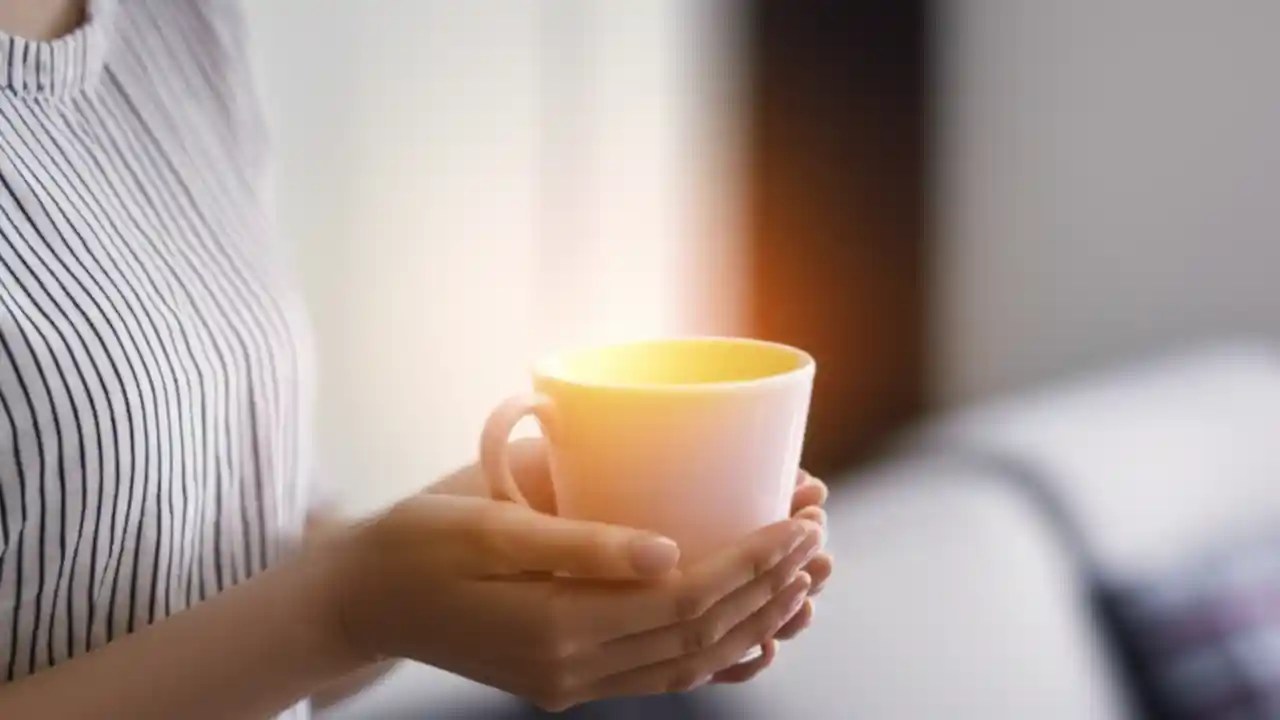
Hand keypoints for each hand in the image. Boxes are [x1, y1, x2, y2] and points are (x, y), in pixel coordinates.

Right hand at [429, 442, 834, 687]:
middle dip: (769, 585)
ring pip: (690, 664)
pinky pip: (659, 676)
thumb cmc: (418, 542)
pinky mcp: (567, 677)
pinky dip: (714, 656)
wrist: (363, 598)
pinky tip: (750, 635)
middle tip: (819, 536)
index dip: (751, 562)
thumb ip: (580, 544)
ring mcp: (572, 681)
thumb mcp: (489, 527)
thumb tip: (670, 552)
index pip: (685, 599)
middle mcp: (574, 668)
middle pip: (701, 634)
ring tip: (806, 581)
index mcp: (558, 626)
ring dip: (755, 622)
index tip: (800, 519)